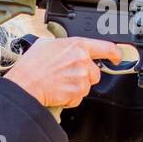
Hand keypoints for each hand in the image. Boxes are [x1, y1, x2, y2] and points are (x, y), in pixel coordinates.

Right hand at [2, 36, 121, 108]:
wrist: (25, 84)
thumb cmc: (31, 65)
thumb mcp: (47, 44)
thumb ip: (64, 45)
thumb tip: (67, 47)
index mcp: (77, 45)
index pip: (106, 47)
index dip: (115, 53)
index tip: (117, 57)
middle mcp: (82, 60)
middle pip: (95, 72)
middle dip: (85, 76)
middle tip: (67, 75)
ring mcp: (81, 77)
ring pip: (87, 85)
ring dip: (76, 87)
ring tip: (60, 83)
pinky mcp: (78, 92)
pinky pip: (79, 97)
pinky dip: (70, 97)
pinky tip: (58, 91)